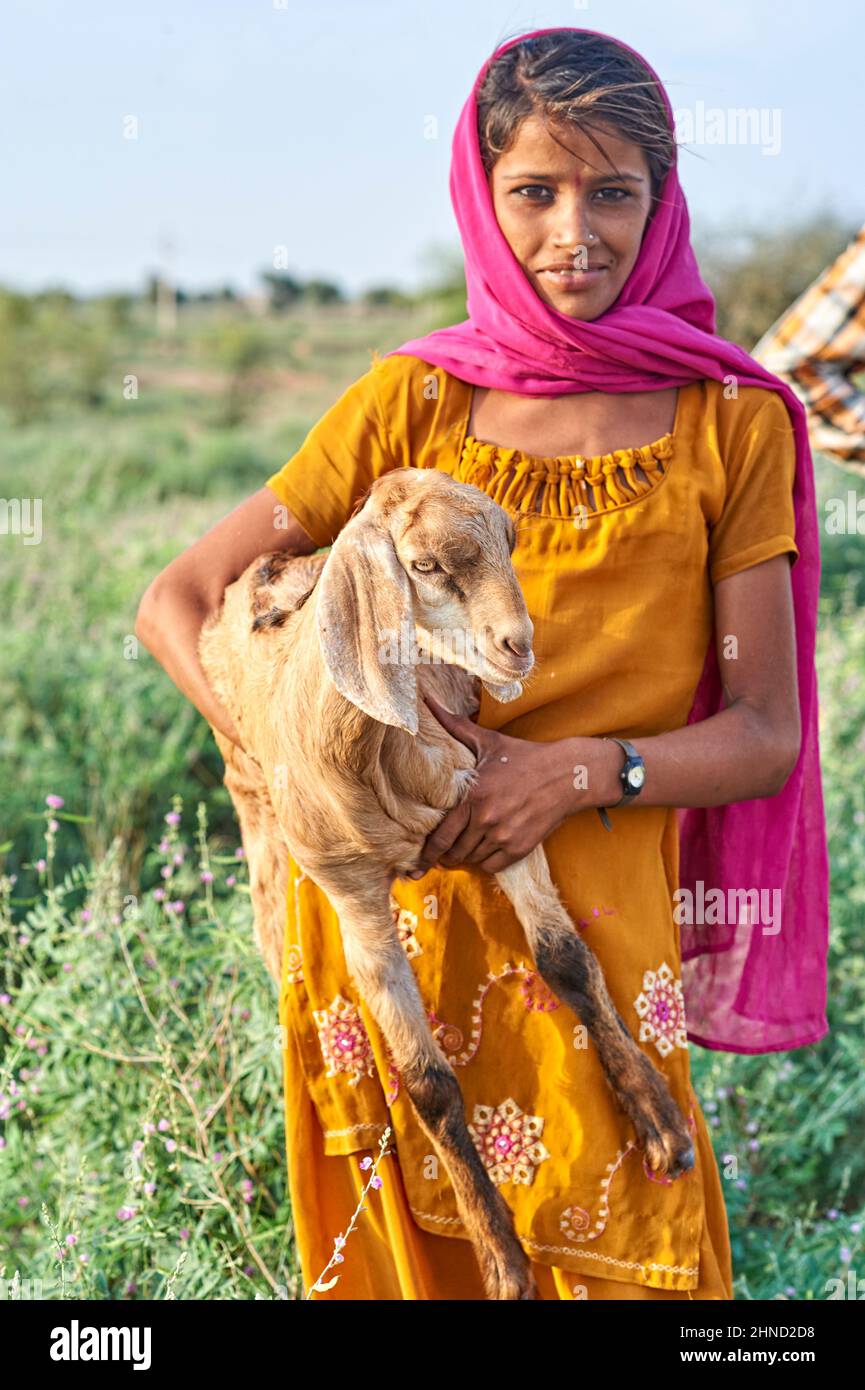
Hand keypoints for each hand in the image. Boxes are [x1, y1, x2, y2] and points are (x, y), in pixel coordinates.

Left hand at [408, 693, 577, 875]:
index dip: (426, 852)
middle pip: (454, 852)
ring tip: (464, 847)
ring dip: (466, 856)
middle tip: (439, 854)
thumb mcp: (488, 741)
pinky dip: (486, 861)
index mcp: (474, 797)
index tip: (418, 861)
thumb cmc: (524, 757)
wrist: (567, 774)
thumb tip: (428, 701)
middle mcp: (487, 820)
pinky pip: (492, 866)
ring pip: (473, 859)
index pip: (441, 836)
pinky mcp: (521, 848)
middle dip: (444, 855)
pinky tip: (485, 849)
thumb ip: (455, 726)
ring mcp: (505, 836)